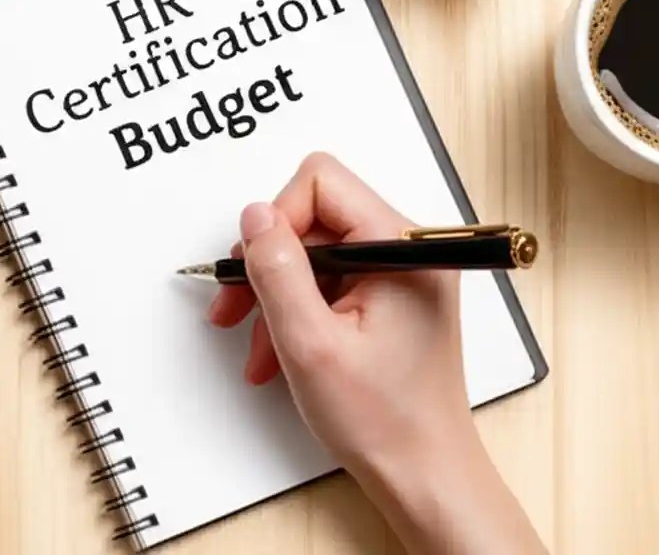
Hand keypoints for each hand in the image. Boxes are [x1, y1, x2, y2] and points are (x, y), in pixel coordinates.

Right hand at [211, 153, 543, 553]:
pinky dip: (295, 313)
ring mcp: (399, 275)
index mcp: (402, 249)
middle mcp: (407, 251)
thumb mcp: (310, 344)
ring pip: (312, 255)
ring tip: (258, 347)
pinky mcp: (388, 298)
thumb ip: (278, 271)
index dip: (277, 220)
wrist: (423, 475)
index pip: (322, 183)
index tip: (257, 269)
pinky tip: (278, 353)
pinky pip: (326, 283)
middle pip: (312, 218)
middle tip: (235, 307)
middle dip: (268, 265)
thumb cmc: (385, 421)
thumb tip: (254, 216)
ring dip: (275, 298)